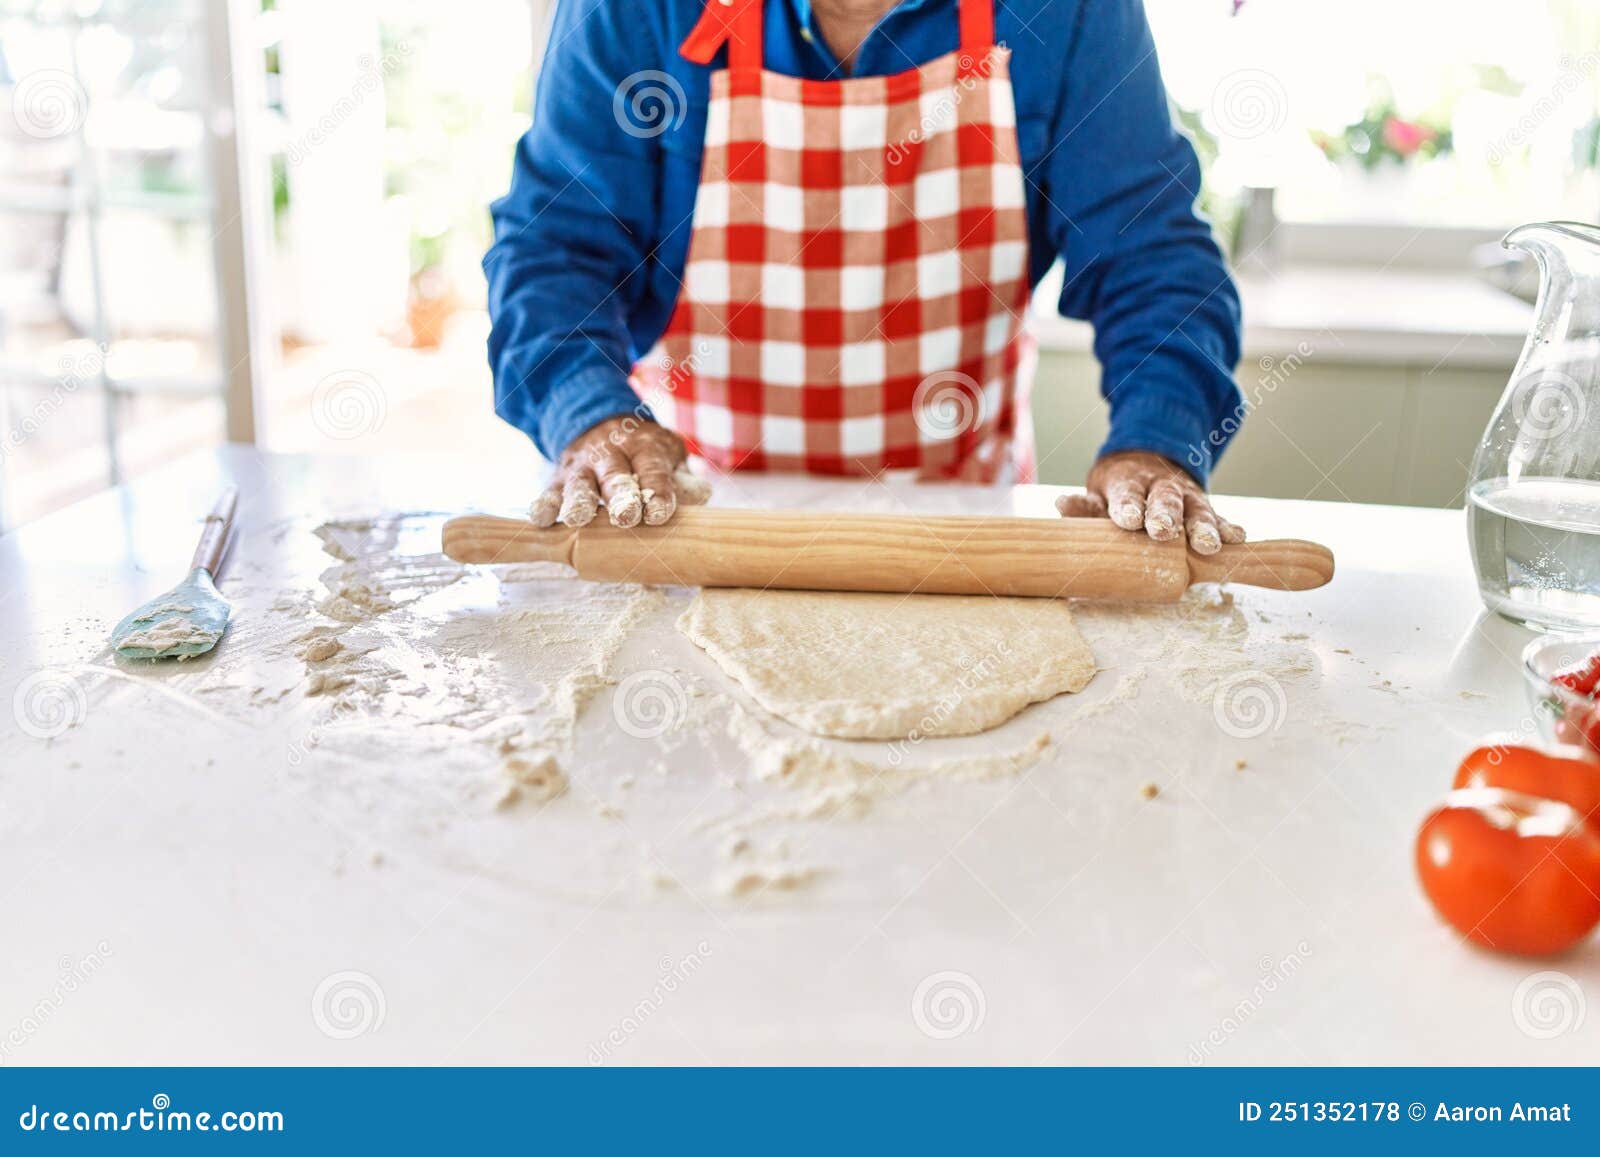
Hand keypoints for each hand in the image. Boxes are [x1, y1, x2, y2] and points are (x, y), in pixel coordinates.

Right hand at [529, 416, 711, 528]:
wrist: (601, 421)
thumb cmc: (645, 452)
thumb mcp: (667, 453)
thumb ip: (682, 476)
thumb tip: (702, 496)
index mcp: (643, 445)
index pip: (652, 468)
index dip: (656, 490)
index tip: (659, 514)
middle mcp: (610, 452)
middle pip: (615, 475)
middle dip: (619, 496)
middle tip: (625, 517)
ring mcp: (582, 465)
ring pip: (579, 483)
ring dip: (579, 501)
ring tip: (578, 518)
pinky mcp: (558, 478)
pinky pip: (549, 490)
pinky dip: (543, 504)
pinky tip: (540, 520)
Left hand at [1054, 450, 1243, 555]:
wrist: (1150, 461)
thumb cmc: (1118, 489)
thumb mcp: (1099, 493)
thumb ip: (1084, 506)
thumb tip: (1061, 503)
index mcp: (1129, 482)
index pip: (1127, 495)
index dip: (1128, 507)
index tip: (1129, 521)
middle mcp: (1161, 486)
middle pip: (1165, 500)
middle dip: (1166, 516)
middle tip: (1164, 532)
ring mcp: (1186, 496)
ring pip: (1196, 509)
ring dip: (1203, 527)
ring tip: (1208, 545)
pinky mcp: (1204, 508)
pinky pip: (1218, 517)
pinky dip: (1228, 527)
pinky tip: (1238, 538)